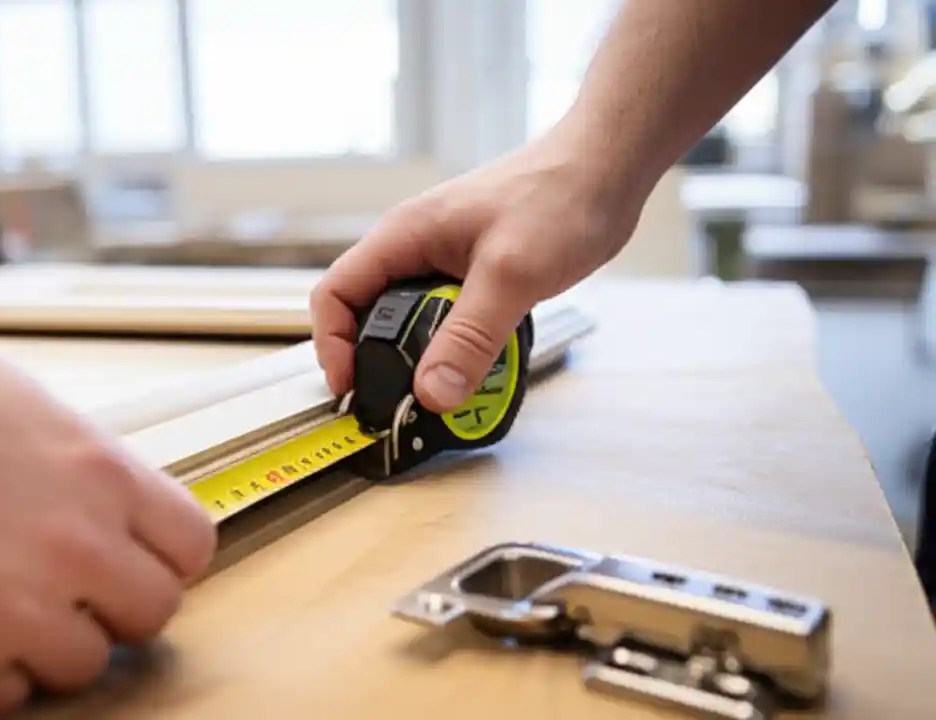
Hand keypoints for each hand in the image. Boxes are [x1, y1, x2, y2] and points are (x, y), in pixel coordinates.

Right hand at [0, 283, 215, 714]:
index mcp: (97, 469)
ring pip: (82, 665)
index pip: (190, 545)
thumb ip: (71, 468)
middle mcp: (74, 544)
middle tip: (54, 592)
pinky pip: (2, 699)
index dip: (157, 558)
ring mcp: (14, 611)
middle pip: (150, 613)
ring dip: (42, 644)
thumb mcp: (9, 404)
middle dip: (109, 606)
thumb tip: (100, 509)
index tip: (130, 565)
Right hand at [310, 123, 653, 411]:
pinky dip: (462, 348)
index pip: (335, 293)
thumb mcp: (510, 275)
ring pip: (414, 323)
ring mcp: (445, 260)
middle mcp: (415, 248)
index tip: (353, 386)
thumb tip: (432, 393)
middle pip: (370, 316)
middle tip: (408, 402)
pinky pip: (451, 321)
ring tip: (454, 387)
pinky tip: (487, 363)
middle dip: (384, 363)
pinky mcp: (475, 274)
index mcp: (403, 236)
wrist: (608, 167)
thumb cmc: (560, 196)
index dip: (332, 344)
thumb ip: (470, 338)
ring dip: (430, 358)